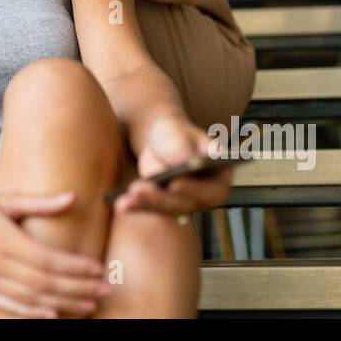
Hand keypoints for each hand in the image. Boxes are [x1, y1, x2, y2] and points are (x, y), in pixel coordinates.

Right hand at [0, 192, 111, 317]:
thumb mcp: (6, 200)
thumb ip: (40, 202)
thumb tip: (73, 197)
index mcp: (5, 239)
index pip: (47, 259)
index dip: (75, 267)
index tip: (98, 268)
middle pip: (44, 282)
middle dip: (78, 288)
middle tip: (105, 291)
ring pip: (31, 299)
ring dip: (64, 304)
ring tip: (90, 304)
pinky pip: (11, 307)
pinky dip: (33, 314)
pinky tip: (54, 315)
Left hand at [114, 111, 231, 215]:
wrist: (161, 139)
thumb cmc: (176, 133)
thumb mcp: (178, 131)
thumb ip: (182, 145)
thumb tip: (183, 161)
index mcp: (219, 176)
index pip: (212, 189)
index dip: (194, 189)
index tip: (175, 183)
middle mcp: (205, 196)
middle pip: (186, 203)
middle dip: (161, 197)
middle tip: (140, 189)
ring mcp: (184, 204)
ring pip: (166, 209)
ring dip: (146, 203)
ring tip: (127, 197)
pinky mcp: (164, 206)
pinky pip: (150, 209)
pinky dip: (135, 207)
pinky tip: (121, 204)